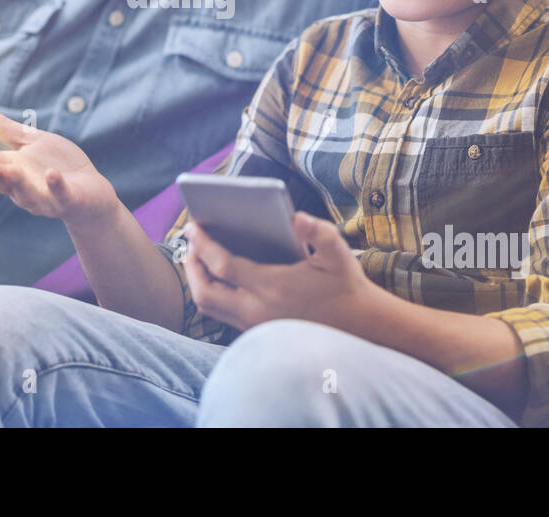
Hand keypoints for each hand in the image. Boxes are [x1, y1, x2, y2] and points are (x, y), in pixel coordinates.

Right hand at [0, 103, 118, 230]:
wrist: (91, 193)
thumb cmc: (55, 164)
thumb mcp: (28, 142)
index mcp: (10, 169)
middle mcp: (21, 188)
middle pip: (1, 180)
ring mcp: (44, 197)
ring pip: (25, 193)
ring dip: (16, 182)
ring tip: (7, 169)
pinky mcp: (67, 200)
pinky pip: (60, 195)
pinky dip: (55, 186)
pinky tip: (52, 174)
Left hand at [181, 211, 371, 330]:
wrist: (359, 325)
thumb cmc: (345, 283)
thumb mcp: (338, 252)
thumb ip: (319, 231)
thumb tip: (295, 217)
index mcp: (273, 287)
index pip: (223, 266)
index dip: (203, 245)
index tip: (192, 226)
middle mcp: (257, 310)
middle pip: (205, 292)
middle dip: (191, 266)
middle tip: (189, 243)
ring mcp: (255, 324)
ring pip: (209, 307)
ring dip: (198, 281)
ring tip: (196, 257)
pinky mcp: (257, 332)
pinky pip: (221, 314)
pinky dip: (211, 293)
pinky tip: (215, 274)